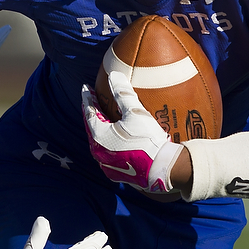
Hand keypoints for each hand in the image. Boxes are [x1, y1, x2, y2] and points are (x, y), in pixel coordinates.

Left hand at [81, 72, 183, 194]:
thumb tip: (113, 74)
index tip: (86, 87)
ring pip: (98, 143)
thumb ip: (122, 93)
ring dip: (100, 130)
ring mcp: (106, 165)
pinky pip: (108, 154)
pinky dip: (109, 144)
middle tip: (92, 101)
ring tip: (104, 121)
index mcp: (99, 136)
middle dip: (92, 113)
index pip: (89, 112)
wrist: (162, 169)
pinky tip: (116, 141)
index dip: (88, 98)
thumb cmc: (148, 139)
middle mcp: (98, 152)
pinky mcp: (115, 174)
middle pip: (91, 128)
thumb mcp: (136, 112)